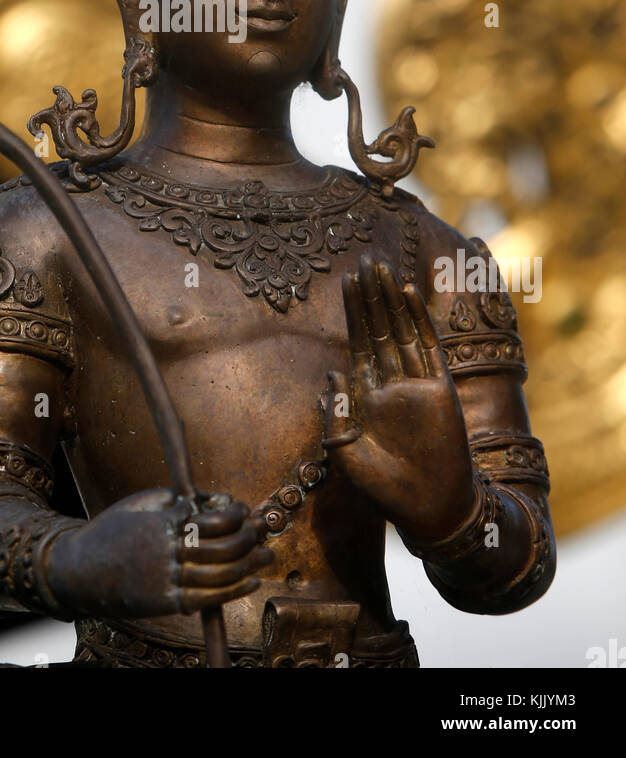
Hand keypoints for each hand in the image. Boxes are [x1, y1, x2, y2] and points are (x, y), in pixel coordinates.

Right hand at [45, 488, 272, 619]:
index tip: (242, 509)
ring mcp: (167, 579)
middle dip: (249, 537)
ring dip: (250, 563)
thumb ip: (175, 500)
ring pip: (221, 574)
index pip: (213, 518)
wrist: (77, 570)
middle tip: (262, 530)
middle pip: (223, 546)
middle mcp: (167, 552)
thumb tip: (211, 500)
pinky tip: (251, 581)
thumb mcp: (140, 502)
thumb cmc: (110, 531)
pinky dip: (234, 590)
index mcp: (162, 522)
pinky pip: (208, 598)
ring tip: (266, 555)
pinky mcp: (165, 603)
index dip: (235, 514)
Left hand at [321, 253, 475, 541]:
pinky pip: (427, 347)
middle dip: (371, 296)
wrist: (430, 509)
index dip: (354, 312)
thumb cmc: (385, 489)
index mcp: (365, 394)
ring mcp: (415, 383)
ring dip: (390, 300)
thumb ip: (336, 416)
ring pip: (400, 330)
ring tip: (381, 269)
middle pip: (378, 328)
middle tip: (364, 261)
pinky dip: (418, 320)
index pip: (358, 342)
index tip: (347, 281)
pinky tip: (408, 295)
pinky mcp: (439, 389)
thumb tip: (331, 373)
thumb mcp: (347, 455)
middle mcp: (389, 382)